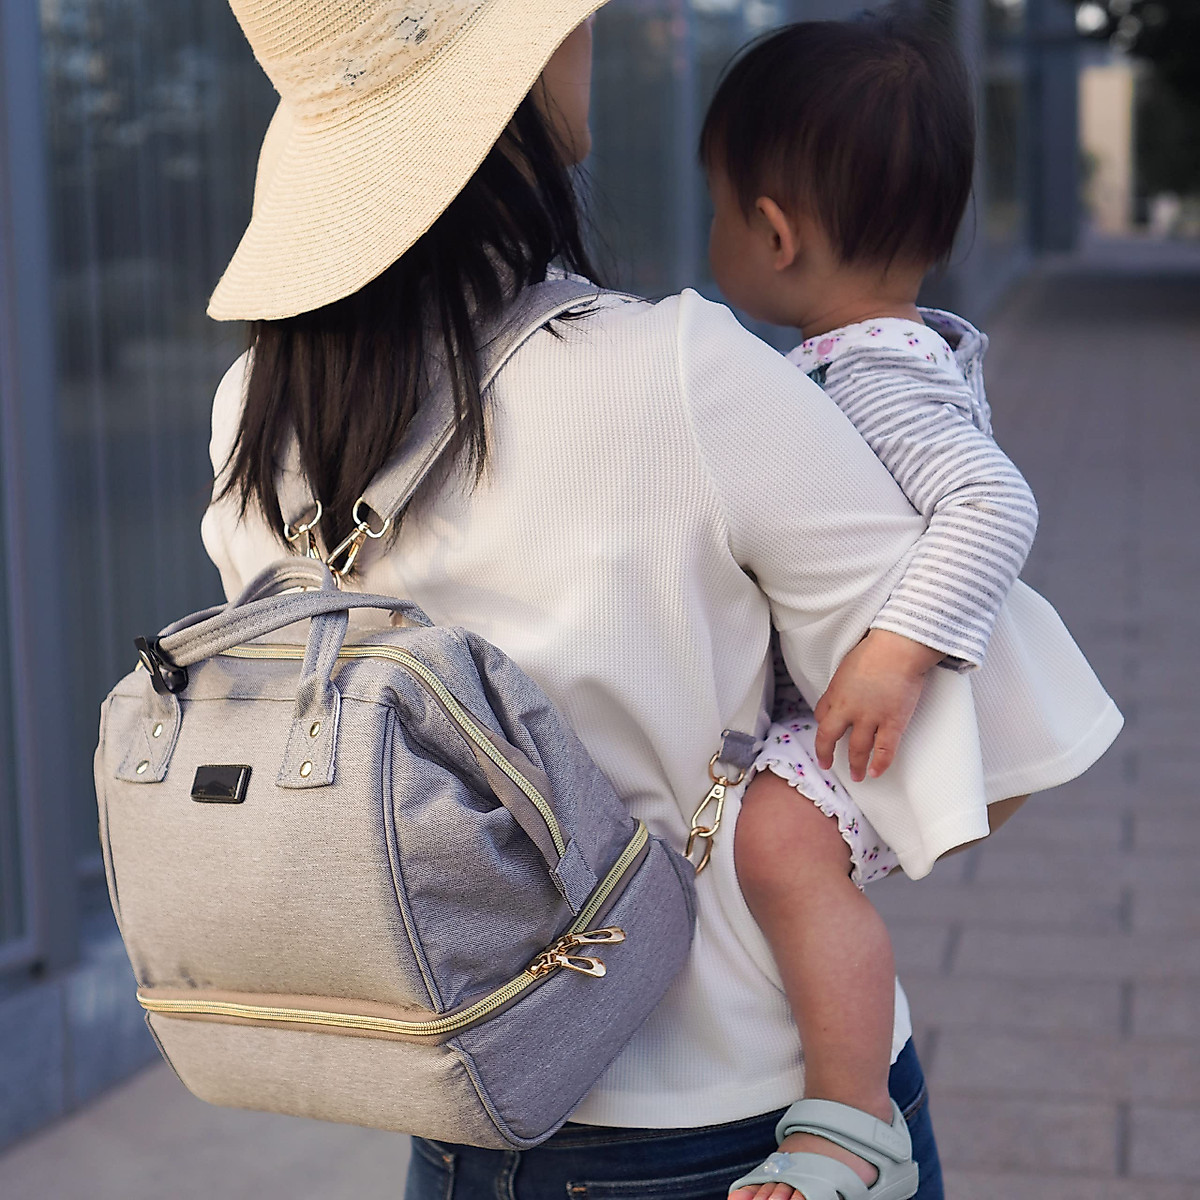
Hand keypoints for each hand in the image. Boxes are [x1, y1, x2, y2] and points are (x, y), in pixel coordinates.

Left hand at [812, 630, 942, 780]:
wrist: (898, 649)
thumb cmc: (875, 651)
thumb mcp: (846, 668)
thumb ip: (841, 687)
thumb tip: (838, 698)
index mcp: (835, 694)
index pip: (821, 717)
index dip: (822, 729)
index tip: (824, 739)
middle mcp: (848, 709)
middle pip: (830, 737)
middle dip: (826, 754)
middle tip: (827, 765)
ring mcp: (870, 718)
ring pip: (857, 749)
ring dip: (856, 765)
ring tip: (857, 775)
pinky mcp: (892, 722)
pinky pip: (884, 750)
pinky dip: (880, 764)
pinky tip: (876, 772)